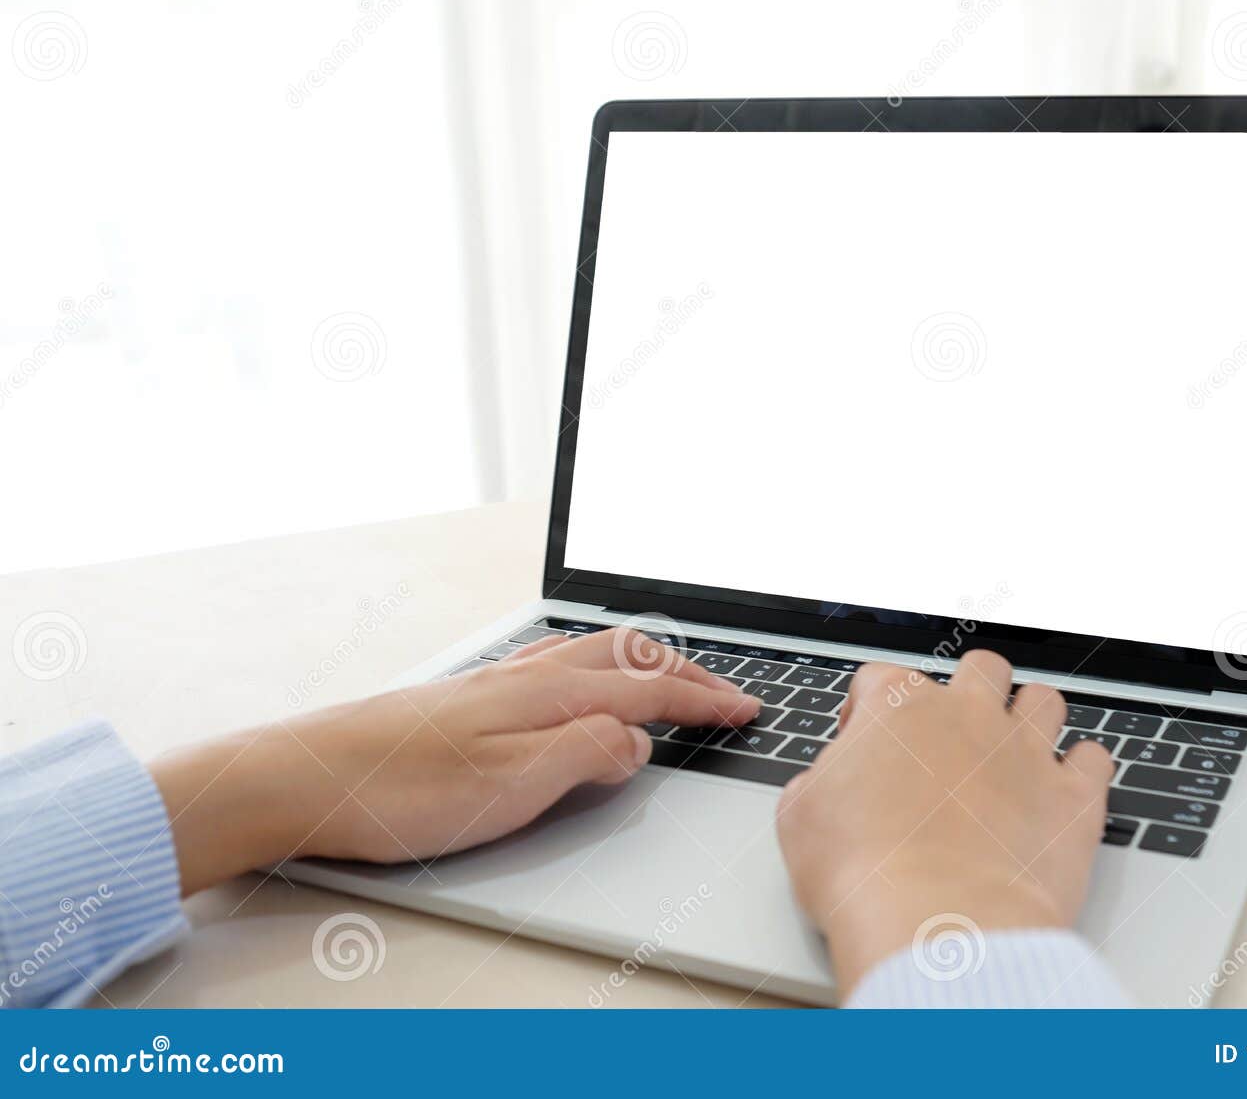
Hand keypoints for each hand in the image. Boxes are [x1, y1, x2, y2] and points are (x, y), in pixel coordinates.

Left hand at [150, 629, 758, 894]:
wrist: (303, 775)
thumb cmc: (398, 790)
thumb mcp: (508, 789)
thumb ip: (584, 756)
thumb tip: (637, 740)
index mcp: (545, 696)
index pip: (646, 688)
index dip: (703, 699)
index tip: (746, 708)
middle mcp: (523, 677)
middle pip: (623, 654)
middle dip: (683, 668)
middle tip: (723, 690)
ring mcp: (492, 682)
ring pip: (587, 653)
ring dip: (640, 661)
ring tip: (668, 676)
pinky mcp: (464, 697)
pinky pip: (552, 663)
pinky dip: (594, 666)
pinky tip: (578, 685)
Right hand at [775, 649, 1113, 997]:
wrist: (938, 925)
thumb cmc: (867, 875)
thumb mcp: (800, 819)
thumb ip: (820, 782)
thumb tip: (827, 785)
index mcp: (898, 710)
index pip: (884, 677)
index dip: (869, 709)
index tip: (866, 742)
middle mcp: (968, 716)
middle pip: (980, 668)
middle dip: (968, 693)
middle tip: (952, 737)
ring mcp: (1027, 752)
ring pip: (1044, 700)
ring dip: (1031, 719)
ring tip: (1015, 754)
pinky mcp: (1073, 798)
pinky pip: (1094, 759)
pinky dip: (1082, 771)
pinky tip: (1063, 791)